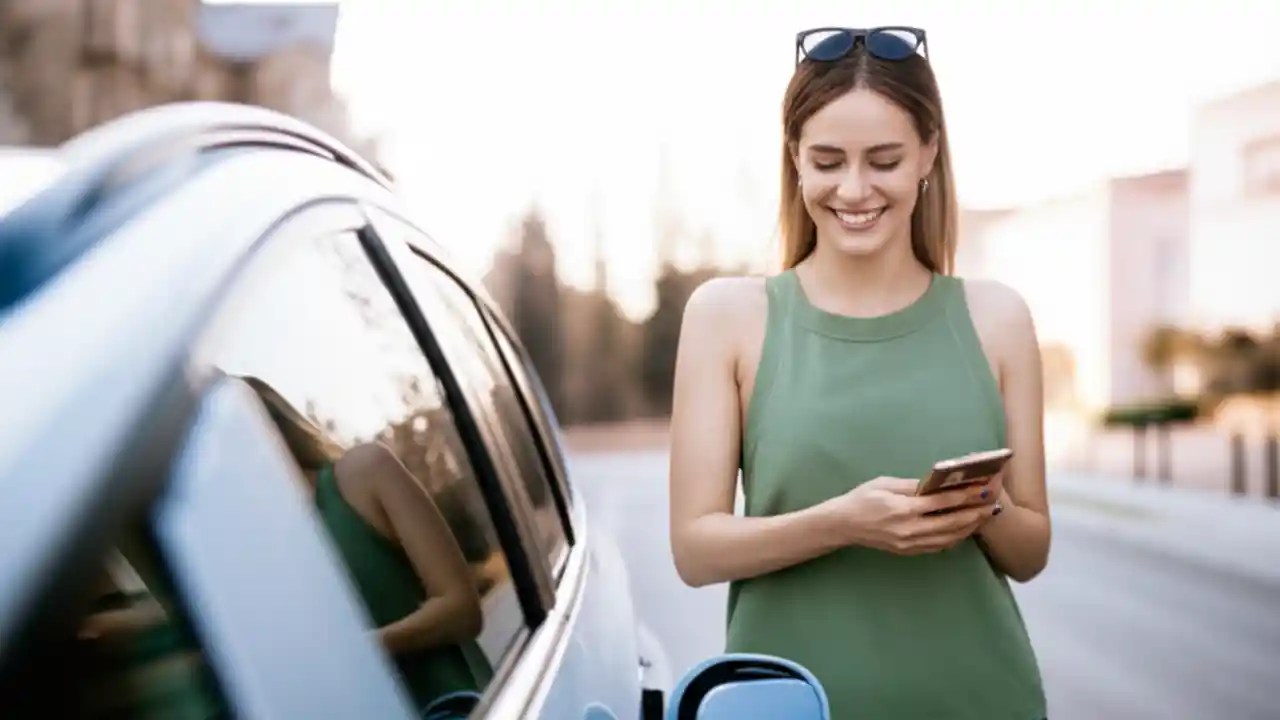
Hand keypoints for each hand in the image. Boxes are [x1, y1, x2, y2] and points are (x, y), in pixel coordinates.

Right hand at [828, 476, 1001, 555]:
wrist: (842, 525)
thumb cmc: (861, 499)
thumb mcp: (885, 484)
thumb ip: (913, 485)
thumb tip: (938, 483)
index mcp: (903, 509)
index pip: (941, 502)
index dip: (965, 496)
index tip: (983, 489)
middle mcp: (909, 530)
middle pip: (951, 523)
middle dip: (975, 513)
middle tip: (993, 505)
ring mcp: (910, 544)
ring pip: (948, 538)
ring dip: (969, 527)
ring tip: (984, 516)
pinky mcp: (909, 551)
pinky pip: (938, 546)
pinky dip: (955, 537)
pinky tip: (965, 528)